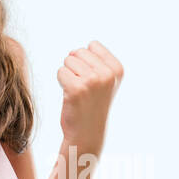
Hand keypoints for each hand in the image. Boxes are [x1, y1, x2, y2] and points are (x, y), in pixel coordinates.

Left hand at [57, 40, 122, 154]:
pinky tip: (70, 96)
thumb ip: (96, 60)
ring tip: (77, 92)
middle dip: (76, 67)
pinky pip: (60, 72)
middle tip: (83, 88)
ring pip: (68, 60)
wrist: (87, 134)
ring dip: (68, 76)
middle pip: (78, 51)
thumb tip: (73, 51)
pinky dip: (61, 83)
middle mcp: (107, 74)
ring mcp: (93, 81)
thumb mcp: (105, 81)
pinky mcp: (76, 88)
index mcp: (117, 69)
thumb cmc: (92, 105)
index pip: (93, 45)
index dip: (87, 61)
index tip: (93, 80)